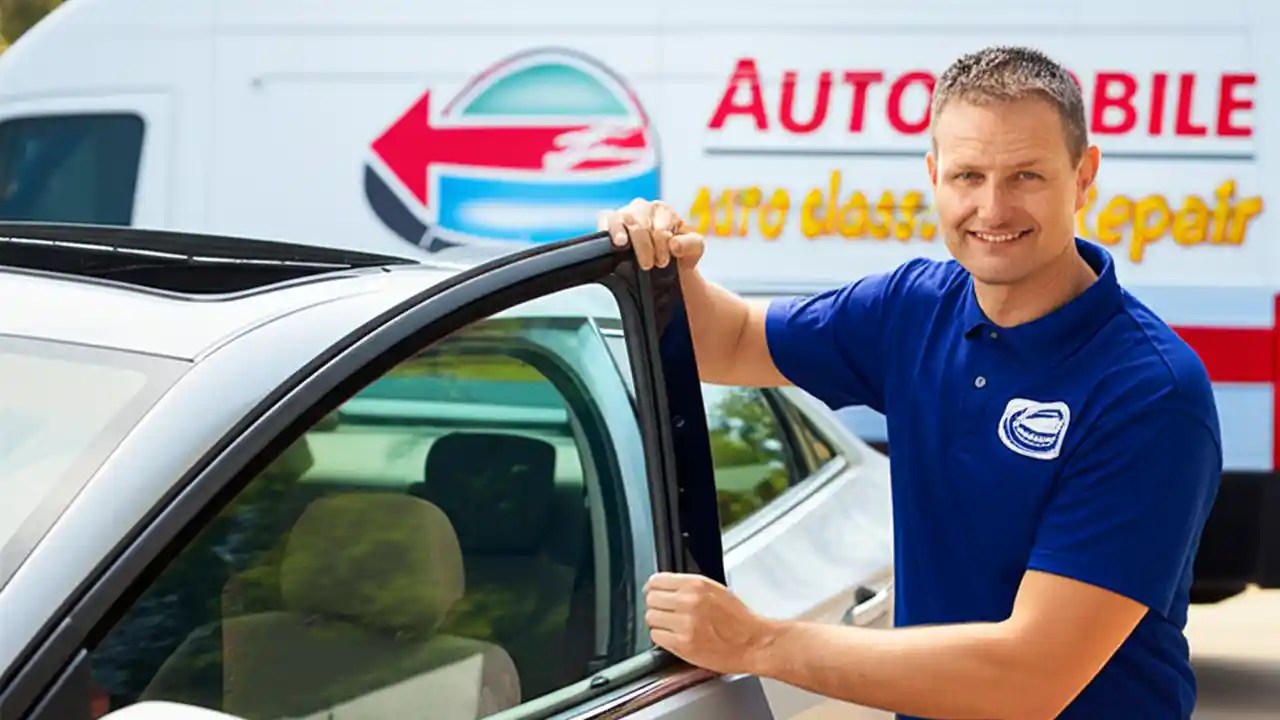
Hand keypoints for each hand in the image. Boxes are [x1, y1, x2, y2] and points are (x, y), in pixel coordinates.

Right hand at [598, 198, 705, 270]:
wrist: (665, 265)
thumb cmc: (679, 253)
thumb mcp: (694, 249)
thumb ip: (691, 244)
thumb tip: (673, 244)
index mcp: (664, 211)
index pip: (660, 226)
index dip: (661, 246)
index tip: (663, 262)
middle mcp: (644, 207)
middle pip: (642, 224)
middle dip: (646, 247)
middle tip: (649, 265)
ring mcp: (625, 212)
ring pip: (625, 219)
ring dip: (629, 239)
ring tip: (627, 249)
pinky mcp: (609, 220)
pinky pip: (607, 219)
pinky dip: (611, 229)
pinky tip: (617, 241)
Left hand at [644, 572, 773, 675]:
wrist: (754, 643)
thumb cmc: (739, 620)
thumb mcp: (715, 590)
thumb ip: (689, 587)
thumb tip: (665, 587)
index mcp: (696, 585)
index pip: (656, 581)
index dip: (654, 588)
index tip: (655, 593)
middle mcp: (688, 601)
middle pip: (650, 599)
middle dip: (657, 606)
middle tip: (666, 612)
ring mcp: (684, 623)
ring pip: (651, 618)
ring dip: (659, 622)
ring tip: (673, 626)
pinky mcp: (682, 644)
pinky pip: (657, 637)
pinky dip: (663, 638)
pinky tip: (675, 637)